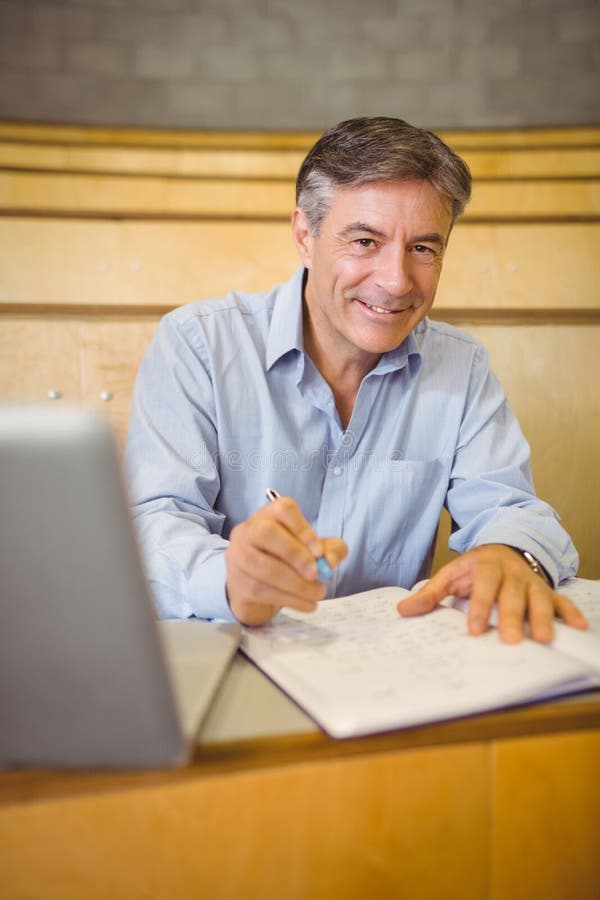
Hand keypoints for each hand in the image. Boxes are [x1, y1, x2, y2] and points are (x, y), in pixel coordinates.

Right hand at [225, 495, 347, 625]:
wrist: (257, 586)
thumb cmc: (287, 560)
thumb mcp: (313, 550)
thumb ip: (330, 550)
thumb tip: (330, 560)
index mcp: (270, 515)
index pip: (283, 509)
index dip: (302, 528)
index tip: (319, 551)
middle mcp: (249, 529)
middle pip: (267, 533)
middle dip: (295, 555)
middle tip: (316, 574)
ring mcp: (238, 554)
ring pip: (264, 566)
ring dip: (296, 584)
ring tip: (318, 594)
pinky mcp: (236, 580)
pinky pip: (261, 590)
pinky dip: (289, 600)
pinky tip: (306, 604)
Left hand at [397, 544, 586, 643]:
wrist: (503, 547)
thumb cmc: (473, 568)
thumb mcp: (449, 575)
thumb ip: (429, 594)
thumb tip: (402, 610)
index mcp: (484, 567)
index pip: (482, 586)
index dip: (479, 607)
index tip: (474, 629)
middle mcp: (511, 573)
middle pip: (512, 595)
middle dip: (512, 617)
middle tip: (511, 641)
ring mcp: (531, 582)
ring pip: (539, 599)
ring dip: (543, 618)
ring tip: (545, 639)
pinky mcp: (547, 591)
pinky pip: (562, 601)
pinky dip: (571, 613)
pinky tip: (579, 627)